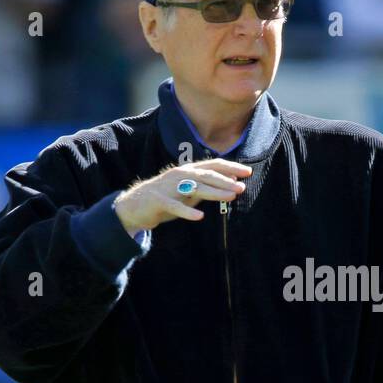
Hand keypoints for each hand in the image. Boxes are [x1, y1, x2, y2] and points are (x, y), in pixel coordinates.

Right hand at [114, 159, 251, 235]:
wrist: (135, 206)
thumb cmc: (166, 199)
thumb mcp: (189, 193)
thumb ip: (207, 188)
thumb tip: (231, 183)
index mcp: (187, 171)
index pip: (212, 165)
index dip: (230, 167)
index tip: (248, 172)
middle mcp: (179, 175)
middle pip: (206, 175)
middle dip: (225, 180)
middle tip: (241, 187)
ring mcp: (168, 187)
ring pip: (194, 188)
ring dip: (214, 192)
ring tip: (230, 197)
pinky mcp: (158, 201)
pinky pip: (175, 207)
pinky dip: (187, 212)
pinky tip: (200, 217)